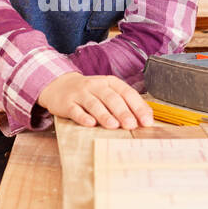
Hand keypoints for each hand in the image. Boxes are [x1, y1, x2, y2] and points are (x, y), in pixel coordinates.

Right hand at [37, 72, 154, 128]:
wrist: (60, 86)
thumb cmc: (91, 93)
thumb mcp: (109, 93)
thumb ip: (127, 103)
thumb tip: (147, 118)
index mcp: (110, 83)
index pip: (127, 93)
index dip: (138, 107)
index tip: (147, 121)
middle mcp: (96, 86)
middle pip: (111, 98)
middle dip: (123, 112)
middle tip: (131, 125)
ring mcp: (81, 94)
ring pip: (94, 104)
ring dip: (104, 115)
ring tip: (113, 125)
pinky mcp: (67, 103)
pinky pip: (75, 110)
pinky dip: (83, 117)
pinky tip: (90, 123)